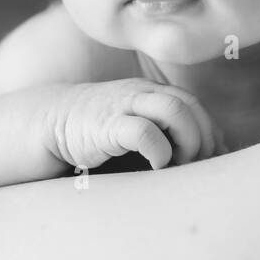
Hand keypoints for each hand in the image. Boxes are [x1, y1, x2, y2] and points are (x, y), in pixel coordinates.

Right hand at [44, 78, 227, 171]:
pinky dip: (159, 152)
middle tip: (191, 167)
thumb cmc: (99, 135)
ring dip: (186, 142)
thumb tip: (203, 159)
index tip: (203, 162)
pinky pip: (145, 132)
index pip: (196, 106)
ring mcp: (125, 105)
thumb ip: (166, 135)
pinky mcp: (108, 124)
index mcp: (152, 92)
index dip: (209, 135)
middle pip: (192, 106)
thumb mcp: (137, 127)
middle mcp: (143, 93)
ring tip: (176, 164)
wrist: (50, 124)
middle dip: (202, 140)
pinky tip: (154, 166)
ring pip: (176, 110)